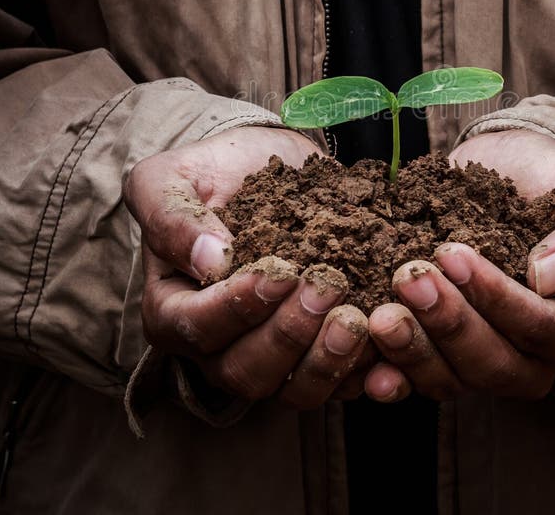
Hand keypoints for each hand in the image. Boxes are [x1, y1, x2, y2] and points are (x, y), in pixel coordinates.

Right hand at [124, 125, 369, 409]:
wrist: (262, 166)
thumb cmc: (209, 173)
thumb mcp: (168, 180)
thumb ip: (173, 218)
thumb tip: (209, 259)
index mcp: (172, 309)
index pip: (196, 328)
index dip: (237, 308)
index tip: (279, 272)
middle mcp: (217, 346)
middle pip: (246, 370)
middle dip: (289, 335)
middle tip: (326, 289)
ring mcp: (269, 356)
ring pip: (293, 389)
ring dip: (327, 361)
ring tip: (356, 320)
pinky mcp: (313, 352)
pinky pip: (339, 380)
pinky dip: (364, 369)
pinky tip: (386, 338)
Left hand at [364, 129, 554, 401]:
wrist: (508, 172)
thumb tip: (551, 276)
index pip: (542, 330)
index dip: (497, 299)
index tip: (453, 254)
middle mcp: (536, 357)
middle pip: (495, 365)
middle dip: (449, 324)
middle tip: (409, 277)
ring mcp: (486, 358)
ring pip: (453, 380)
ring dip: (414, 351)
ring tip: (381, 314)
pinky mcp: (443, 351)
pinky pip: (418, 379)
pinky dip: (392, 374)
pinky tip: (368, 364)